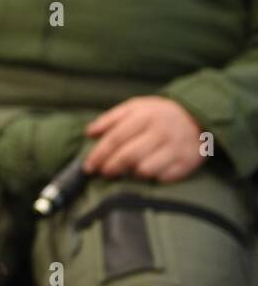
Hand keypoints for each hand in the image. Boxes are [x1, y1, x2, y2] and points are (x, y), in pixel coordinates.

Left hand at [83, 96, 204, 181]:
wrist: (197, 117)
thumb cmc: (157, 114)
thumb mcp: (134, 107)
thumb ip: (110, 118)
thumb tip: (89, 132)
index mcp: (145, 116)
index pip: (115, 138)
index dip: (99, 154)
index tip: (88, 166)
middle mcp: (161, 132)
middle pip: (129, 155)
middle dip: (111, 167)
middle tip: (102, 172)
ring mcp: (176, 149)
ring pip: (145, 170)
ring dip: (131, 173)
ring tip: (127, 171)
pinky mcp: (187, 163)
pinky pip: (163, 178)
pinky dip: (152, 178)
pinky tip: (148, 172)